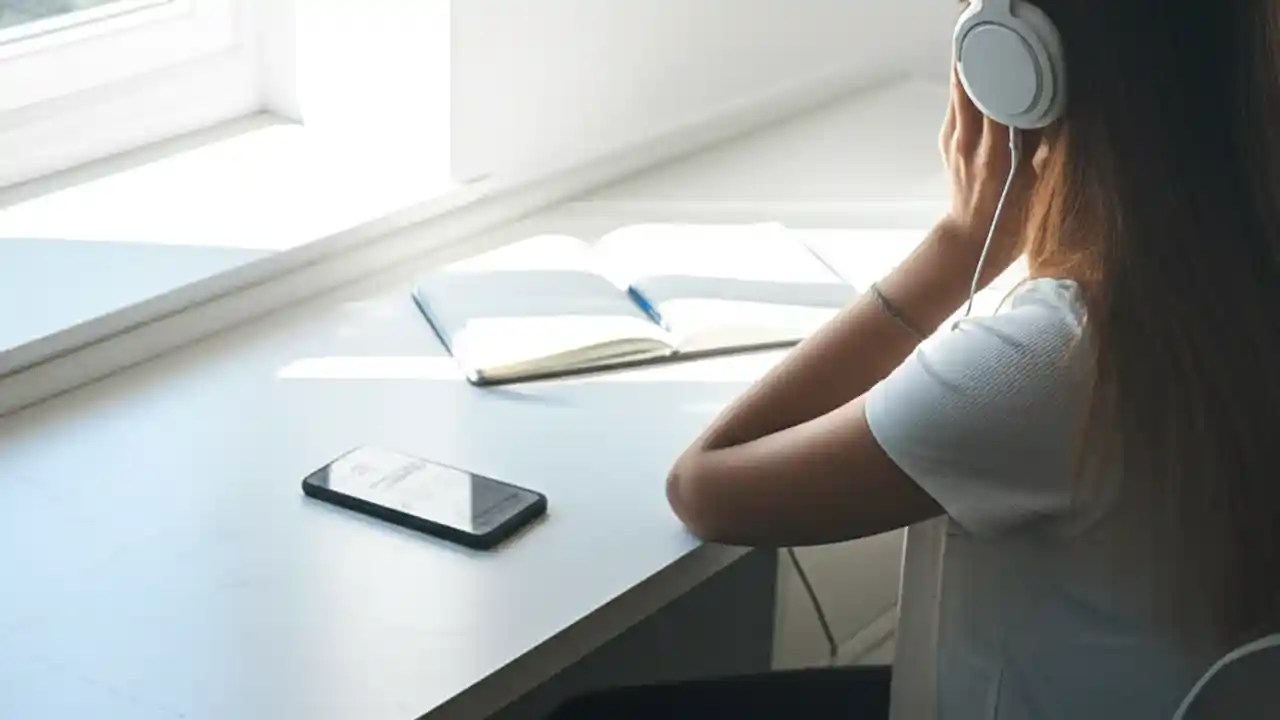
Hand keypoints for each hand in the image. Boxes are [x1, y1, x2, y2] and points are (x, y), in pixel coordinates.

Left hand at [938, 65, 1042, 284]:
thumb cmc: (1007, 214)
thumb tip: (1048, 109)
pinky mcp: (947, 143)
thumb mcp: (1034, 179)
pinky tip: (980, 81)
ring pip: (960, 94)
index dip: (1002, 74)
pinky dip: (967, 91)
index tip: (1013, 55)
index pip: (995, 99)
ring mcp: (953, 142)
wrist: (971, 236)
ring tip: (986, 52)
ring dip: (971, 72)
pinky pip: (957, 107)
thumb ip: (1038, 143)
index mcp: (994, 152)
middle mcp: (968, 143)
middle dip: (980, 62)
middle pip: (969, 88)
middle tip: (994, 42)